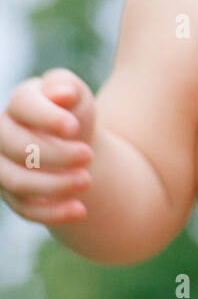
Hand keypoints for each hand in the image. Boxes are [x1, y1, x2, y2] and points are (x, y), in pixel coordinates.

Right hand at [0, 69, 95, 223]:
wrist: (77, 147)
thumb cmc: (74, 115)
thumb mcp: (78, 96)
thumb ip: (67, 86)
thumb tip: (59, 92)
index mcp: (20, 104)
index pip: (22, 105)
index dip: (46, 117)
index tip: (74, 127)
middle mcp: (3, 135)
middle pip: (18, 147)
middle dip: (55, 154)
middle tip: (88, 155)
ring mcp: (4, 167)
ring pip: (18, 182)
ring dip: (54, 185)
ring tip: (87, 181)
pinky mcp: (15, 196)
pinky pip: (26, 209)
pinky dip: (53, 212)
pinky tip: (80, 210)